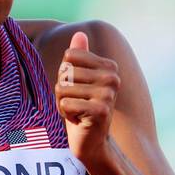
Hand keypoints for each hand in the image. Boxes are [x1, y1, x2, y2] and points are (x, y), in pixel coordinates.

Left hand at [55, 31, 119, 163]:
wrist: (91, 141)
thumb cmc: (81, 108)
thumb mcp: (77, 80)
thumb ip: (79, 57)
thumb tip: (79, 32)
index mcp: (109, 66)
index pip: (70, 56)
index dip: (65, 73)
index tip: (76, 88)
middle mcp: (112, 77)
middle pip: (65, 72)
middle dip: (62, 90)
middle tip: (75, 103)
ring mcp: (108, 94)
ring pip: (63, 88)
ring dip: (63, 103)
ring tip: (76, 111)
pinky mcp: (101, 110)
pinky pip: (65, 103)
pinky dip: (65, 114)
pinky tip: (78, 120)